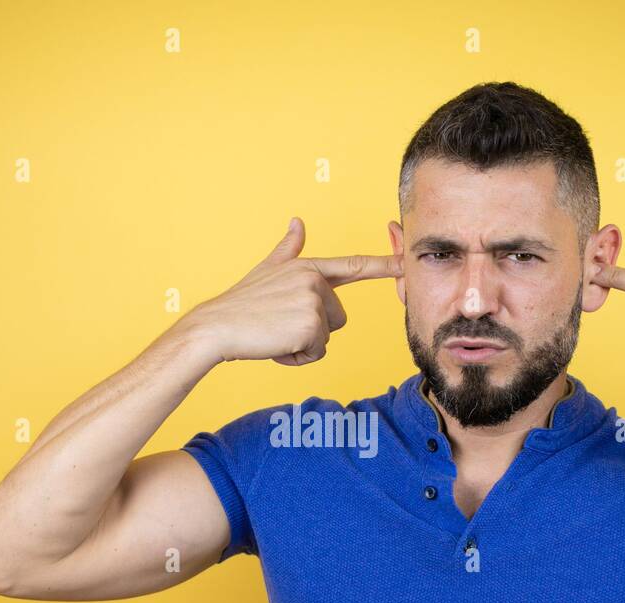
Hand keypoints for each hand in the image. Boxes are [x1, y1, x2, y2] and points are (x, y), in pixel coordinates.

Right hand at [179, 217, 402, 365]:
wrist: (216, 327)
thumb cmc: (240, 303)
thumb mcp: (267, 270)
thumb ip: (288, 249)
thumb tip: (297, 222)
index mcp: (308, 267)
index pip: (354, 265)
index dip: (384, 265)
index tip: (407, 262)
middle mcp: (315, 280)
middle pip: (338, 318)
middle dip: (312, 330)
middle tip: (279, 324)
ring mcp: (313, 301)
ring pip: (327, 338)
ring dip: (303, 345)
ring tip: (275, 333)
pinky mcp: (311, 325)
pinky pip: (317, 352)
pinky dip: (297, 357)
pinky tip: (275, 345)